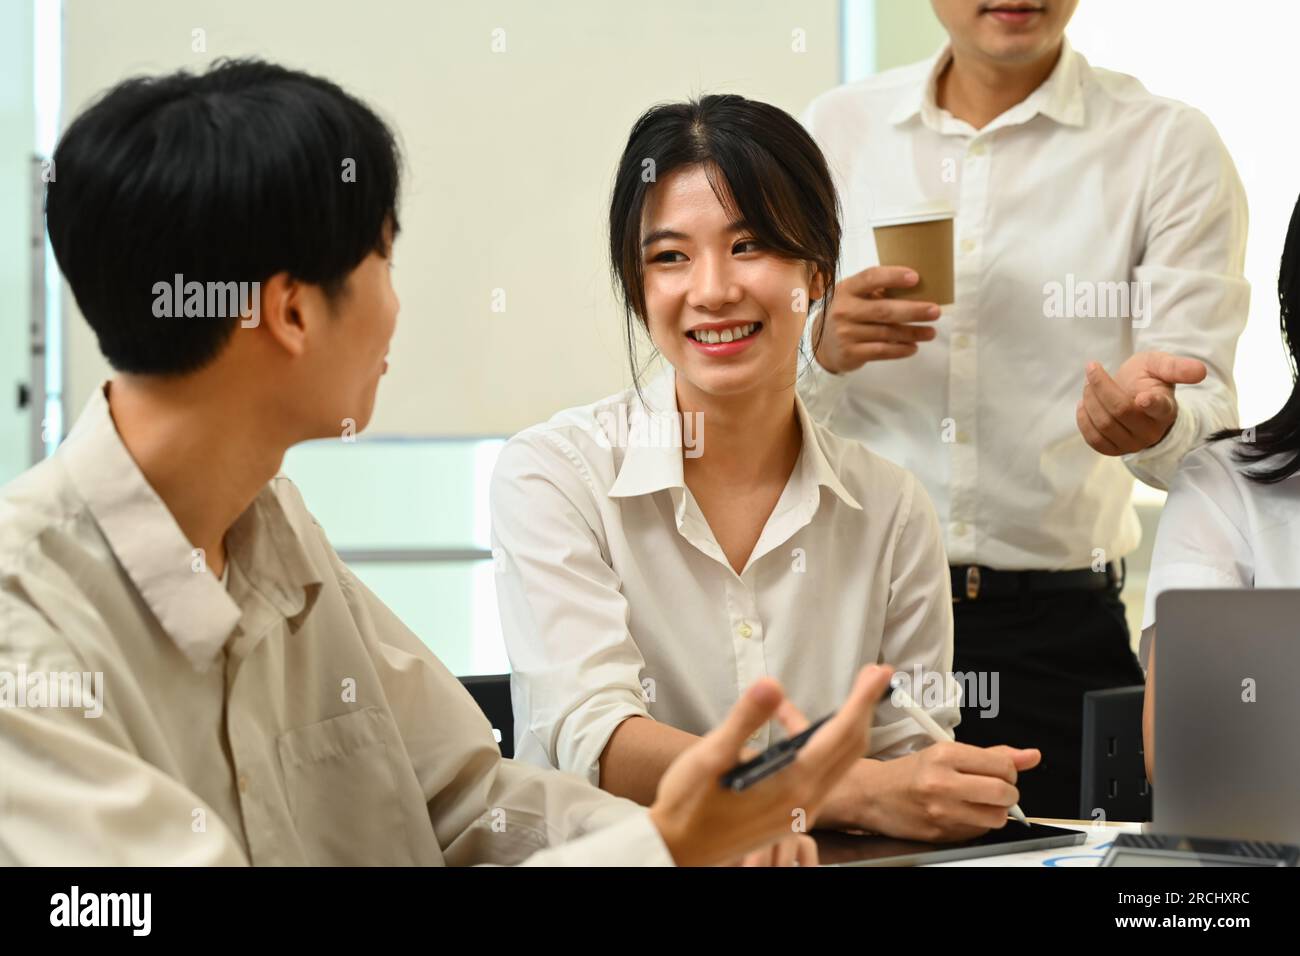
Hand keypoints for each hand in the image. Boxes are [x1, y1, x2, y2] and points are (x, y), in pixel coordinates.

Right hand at [648, 665, 892, 866]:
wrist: (676, 850)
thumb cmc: (688, 806)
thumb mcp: (709, 757)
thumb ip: (745, 720)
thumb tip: (772, 684)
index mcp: (791, 784)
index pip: (840, 734)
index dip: (862, 700)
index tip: (879, 673)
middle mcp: (805, 801)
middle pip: (850, 748)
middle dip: (863, 708)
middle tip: (871, 675)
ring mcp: (800, 811)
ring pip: (837, 763)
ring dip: (840, 728)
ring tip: (812, 705)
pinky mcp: (790, 815)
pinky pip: (820, 775)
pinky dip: (818, 747)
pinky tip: (787, 734)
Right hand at [813, 266, 940, 373]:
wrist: (823, 346)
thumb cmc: (849, 315)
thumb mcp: (854, 297)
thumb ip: (876, 291)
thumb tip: (919, 289)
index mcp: (846, 289)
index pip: (870, 278)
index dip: (893, 276)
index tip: (916, 278)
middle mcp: (843, 310)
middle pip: (884, 310)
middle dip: (913, 311)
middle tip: (935, 311)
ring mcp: (846, 333)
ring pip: (887, 333)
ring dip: (913, 333)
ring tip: (931, 332)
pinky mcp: (851, 353)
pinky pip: (882, 351)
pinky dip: (900, 350)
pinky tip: (913, 347)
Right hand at [823, 742, 1040, 842]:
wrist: (873, 795)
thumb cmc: (909, 772)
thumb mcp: (945, 752)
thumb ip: (992, 755)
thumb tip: (1030, 756)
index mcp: (945, 755)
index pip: (1002, 765)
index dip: (1009, 770)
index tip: (1000, 771)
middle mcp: (942, 782)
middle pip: (1004, 793)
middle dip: (1006, 792)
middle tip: (993, 787)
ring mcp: (941, 811)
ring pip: (996, 817)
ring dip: (994, 810)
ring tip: (977, 801)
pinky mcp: (940, 833)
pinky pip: (978, 832)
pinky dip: (977, 823)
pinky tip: (962, 813)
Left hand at [1076, 351, 1206, 454]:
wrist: (1135, 397)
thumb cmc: (1148, 379)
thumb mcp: (1160, 365)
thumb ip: (1176, 367)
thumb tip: (1201, 371)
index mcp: (1165, 409)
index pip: (1159, 409)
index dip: (1151, 404)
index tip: (1142, 398)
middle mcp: (1151, 431)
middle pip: (1119, 411)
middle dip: (1100, 387)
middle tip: (1093, 369)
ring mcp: (1132, 444)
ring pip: (1103, 424)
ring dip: (1089, 400)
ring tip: (1089, 385)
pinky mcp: (1114, 450)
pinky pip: (1093, 440)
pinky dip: (1083, 419)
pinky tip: (1085, 404)